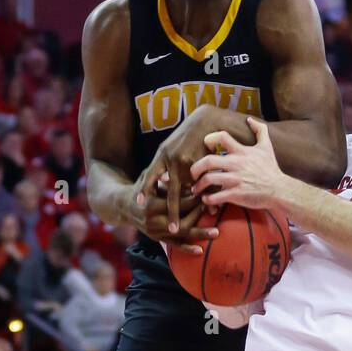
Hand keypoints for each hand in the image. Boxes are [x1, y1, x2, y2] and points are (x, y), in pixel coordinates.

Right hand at [122, 174, 213, 253]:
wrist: (123, 206)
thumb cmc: (140, 187)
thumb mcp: (148, 179)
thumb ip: (161, 179)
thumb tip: (173, 175)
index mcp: (152, 205)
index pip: (178, 203)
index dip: (194, 198)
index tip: (208, 193)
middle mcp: (153, 221)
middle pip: (182, 220)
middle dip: (200, 216)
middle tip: (216, 211)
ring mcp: (155, 232)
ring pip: (181, 235)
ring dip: (199, 234)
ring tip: (216, 233)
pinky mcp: (156, 239)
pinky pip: (174, 245)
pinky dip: (187, 248)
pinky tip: (200, 250)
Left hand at [130, 106, 224, 234]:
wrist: (207, 121)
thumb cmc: (189, 137)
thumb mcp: (173, 148)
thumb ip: (167, 166)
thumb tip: (163, 183)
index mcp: (162, 155)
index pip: (150, 176)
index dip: (145, 190)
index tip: (138, 204)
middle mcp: (172, 159)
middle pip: (171, 192)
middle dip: (172, 212)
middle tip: (171, 229)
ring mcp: (188, 162)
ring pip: (190, 189)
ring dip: (196, 202)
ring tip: (203, 214)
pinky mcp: (202, 163)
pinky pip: (203, 184)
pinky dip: (208, 194)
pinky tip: (212, 203)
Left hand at [191, 118, 287, 209]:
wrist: (280, 190)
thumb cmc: (271, 169)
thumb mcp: (267, 147)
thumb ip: (260, 131)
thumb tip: (250, 119)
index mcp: (241, 151)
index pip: (221, 137)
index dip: (209, 139)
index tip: (205, 146)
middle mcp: (236, 164)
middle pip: (208, 160)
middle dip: (196, 168)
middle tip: (193, 174)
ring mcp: (235, 180)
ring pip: (209, 179)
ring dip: (199, 186)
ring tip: (197, 190)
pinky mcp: (236, 194)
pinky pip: (216, 197)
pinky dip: (208, 199)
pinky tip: (207, 199)